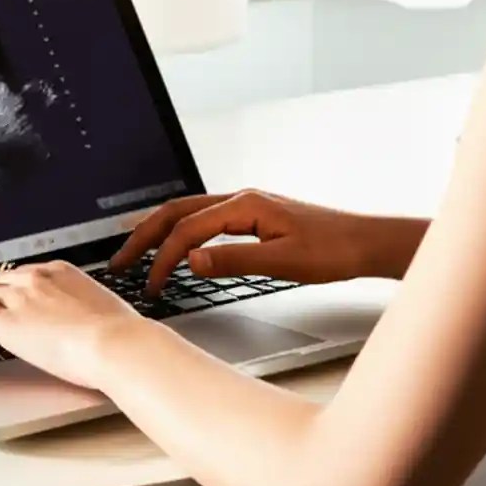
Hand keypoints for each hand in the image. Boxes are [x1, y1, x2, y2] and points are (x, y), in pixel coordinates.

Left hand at [0, 261, 149, 388]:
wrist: (115, 343)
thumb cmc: (118, 335)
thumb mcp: (103, 312)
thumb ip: (87, 313)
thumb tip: (90, 326)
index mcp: (60, 270)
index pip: (22, 274)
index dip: (5, 284)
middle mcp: (34, 277)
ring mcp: (16, 296)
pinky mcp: (3, 319)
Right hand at [110, 189, 427, 292]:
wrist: (366, 242)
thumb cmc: (334, 250)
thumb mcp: (283, 262)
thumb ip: (234, 260)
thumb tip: (191, 259)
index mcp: (245, 205)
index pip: (187, 231)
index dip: (162, 259)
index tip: (150, 286)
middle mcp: (242, 199)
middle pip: (177, 211)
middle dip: (143, 236)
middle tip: (119, 262)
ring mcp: (247, 206)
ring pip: (188, 212)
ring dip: (158, 232)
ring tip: (135, 253)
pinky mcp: (254, 217)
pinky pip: (204, 218)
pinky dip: (180, 232)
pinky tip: (176, 248)